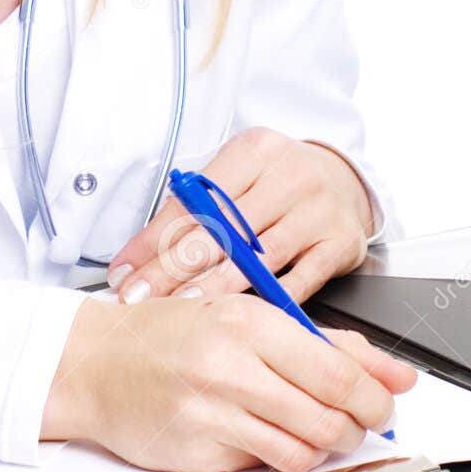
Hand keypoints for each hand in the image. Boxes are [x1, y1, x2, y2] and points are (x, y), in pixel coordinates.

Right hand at [41, 294, 417, 471]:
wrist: (94, 363)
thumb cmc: (168, 336)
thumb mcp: (244, 318)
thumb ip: (322, 343)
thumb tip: (395, 373)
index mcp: (249, 321)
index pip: (339, 370)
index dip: (376, 397)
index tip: (386, 403)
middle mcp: (231, 364)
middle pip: (329, 416)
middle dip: (357, 428)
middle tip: (356, 423)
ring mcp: (213, 411)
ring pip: (304, 450)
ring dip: (320, 448)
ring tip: (308, 429)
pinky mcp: (198, 451)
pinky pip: (264, 466)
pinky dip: (278, 457)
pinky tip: (263, 436)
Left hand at [106, 127, 375, 306]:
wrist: (345, 181)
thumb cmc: (276, 182)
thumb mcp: (237, 176)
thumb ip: (193, 210)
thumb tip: (133, 259)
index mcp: (254, 151)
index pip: (196, 201)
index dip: (155, 239)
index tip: (125, 272)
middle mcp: (289, 176)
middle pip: (222, 229)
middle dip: (173, 268)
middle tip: (140, 297)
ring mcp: (318, 211)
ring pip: (259, 258)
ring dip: (214, 288)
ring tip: (179, 310)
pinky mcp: (341, 244)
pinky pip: (300, 281)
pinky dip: (267, 303)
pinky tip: (239, 320)